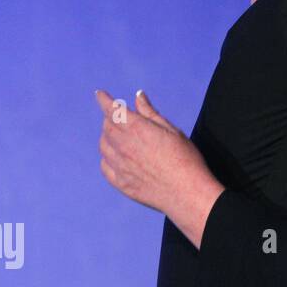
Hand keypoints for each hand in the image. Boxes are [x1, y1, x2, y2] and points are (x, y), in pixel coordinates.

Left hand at [94, 89, 223, 248]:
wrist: (187, 193)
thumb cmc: (186, 159)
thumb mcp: (172, 131)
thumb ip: (151, 113)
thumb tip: (138, 96)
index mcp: (138, 130)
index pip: (113, 110)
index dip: (104, 100)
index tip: (99, 94)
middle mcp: (124, 146)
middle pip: (107, 126)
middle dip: (111, 118)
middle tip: (121, 118)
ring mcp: (120, 166)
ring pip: (103, 145)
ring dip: (108, 136)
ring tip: (120, 136)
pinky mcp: (120, 183)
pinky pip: (105, 166)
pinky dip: (107, 157)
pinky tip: (117, 156)